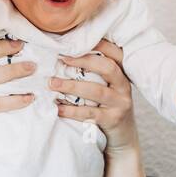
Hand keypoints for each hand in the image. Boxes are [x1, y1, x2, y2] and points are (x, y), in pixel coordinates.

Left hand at [49, 39, 140, 155]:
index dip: (98, 44)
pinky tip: (58, 108)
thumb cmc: (107, 106)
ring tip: (52, 83)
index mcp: (122, 73)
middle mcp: (124, 86)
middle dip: (83, 61)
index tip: (76, 40)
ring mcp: (121, 103)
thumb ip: (94, 71)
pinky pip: (91, 113)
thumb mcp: (106, 86)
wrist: (122, 136)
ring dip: (72, 86)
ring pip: (96, 91)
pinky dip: (72, 110)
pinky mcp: (113, 120)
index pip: (114, 52)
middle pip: (107, 68)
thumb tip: (64, 53)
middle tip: (60, 59)